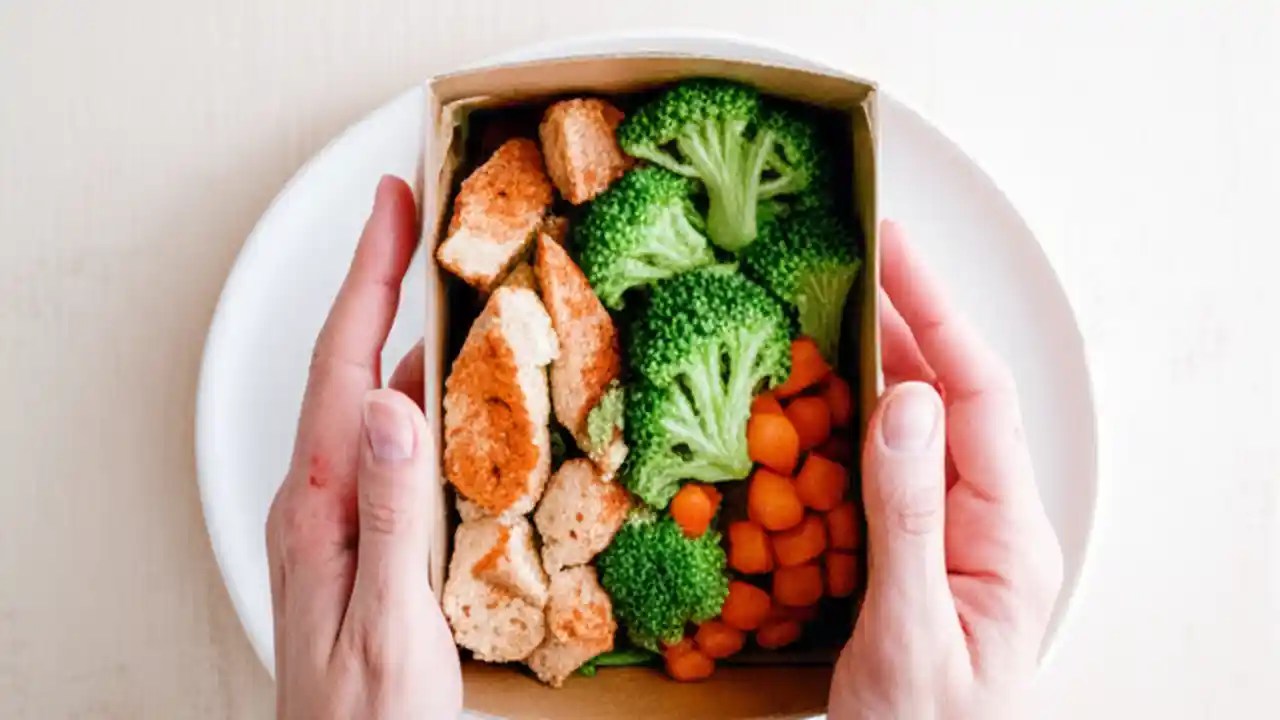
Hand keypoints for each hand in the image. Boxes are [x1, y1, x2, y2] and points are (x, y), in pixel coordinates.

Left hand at [265, 177, 461, 719]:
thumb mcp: (390, 621)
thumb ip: (391, 513)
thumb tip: (392, 402)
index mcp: (320, 504)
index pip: (344, 362)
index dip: (369, 274)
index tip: (395, 202)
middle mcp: (324, 498)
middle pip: (356, 365)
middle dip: (391, 283)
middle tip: (436, 221)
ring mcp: (344, 518)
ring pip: (382, 405)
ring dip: (418, 342)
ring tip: (465, 293)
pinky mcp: (368, 539)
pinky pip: (399, 449)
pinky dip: (434, 404)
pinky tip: (468, 401)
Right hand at [828, 221, 1063, 718]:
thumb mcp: (910, 631)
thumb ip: (909, 517)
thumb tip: (909, 403)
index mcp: (1007, 537)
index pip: (977, 398)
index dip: (936, 315)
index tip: (894, 253)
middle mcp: (990, 523)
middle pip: (954, 397)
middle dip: (907, 323)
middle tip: (853, 261)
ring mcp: (957, 534)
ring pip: (921, 427)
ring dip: (878, 368)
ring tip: (830, 317)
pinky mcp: (922, 549)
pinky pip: (893, 468)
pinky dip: (856, 423)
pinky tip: (821, 404)